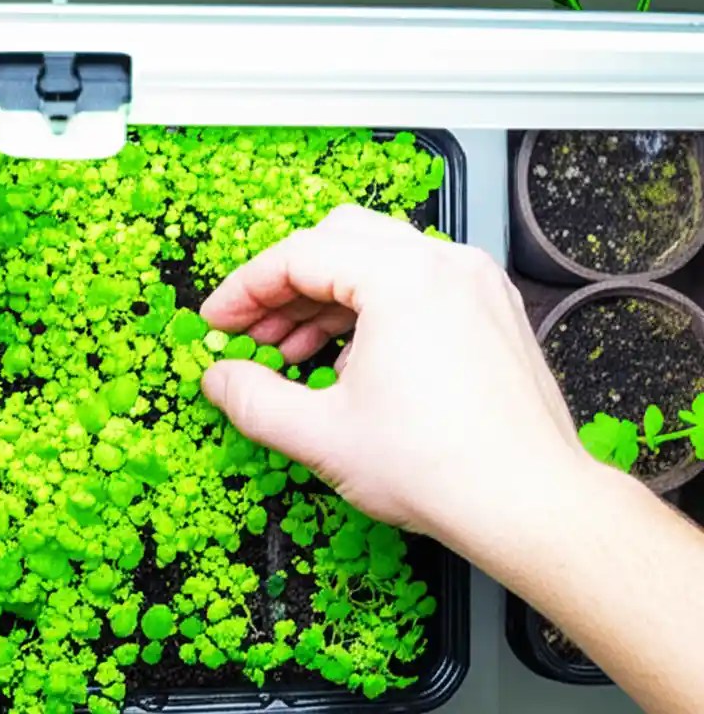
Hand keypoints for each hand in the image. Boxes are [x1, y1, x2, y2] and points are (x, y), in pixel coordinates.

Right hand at [199, 205, 585, 535]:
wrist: (530, 505)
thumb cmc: (438, 468)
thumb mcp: (319, 434)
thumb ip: (252, 399)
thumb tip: (218, 379)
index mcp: (402, 276)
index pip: (298, 256)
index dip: (244, 289)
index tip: (217, 323)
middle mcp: (445, 264)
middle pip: (338, 241)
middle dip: (284, 286)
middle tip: (251, 333)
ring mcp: (476, 285)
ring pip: (378, 262)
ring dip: (324, 300)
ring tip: (289, 355)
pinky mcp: (492, 313)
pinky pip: (416, 287)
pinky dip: (369, 311)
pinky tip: (346, 364)